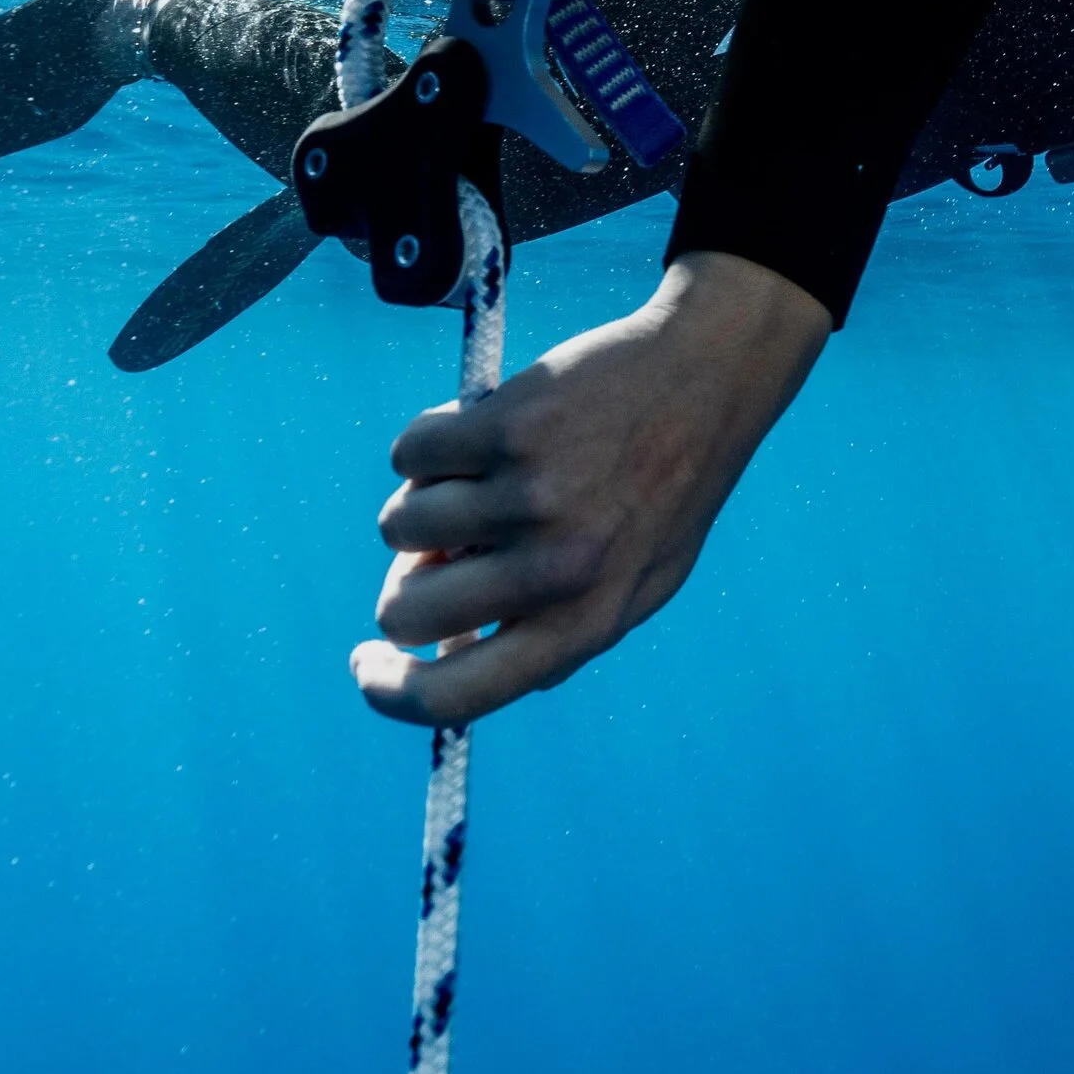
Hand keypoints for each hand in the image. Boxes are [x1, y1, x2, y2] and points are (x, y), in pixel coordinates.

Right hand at [352, 249, 828, 728]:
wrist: (707, 376)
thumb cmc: (667, 486)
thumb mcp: (636, 583)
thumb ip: (555, 636)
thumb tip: (450, 660)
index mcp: (587, 625)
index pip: (456, 697)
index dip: (391, 692)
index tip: (366, 665)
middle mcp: (557, 573)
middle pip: (404, 612)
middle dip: (406, 580)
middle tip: (445, 546)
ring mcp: (530, 498)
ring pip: (400, 526)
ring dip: (423, 501)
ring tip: (483, 476)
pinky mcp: (508, 428)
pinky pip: (410, 452)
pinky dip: (429, 441)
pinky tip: (484, 427)